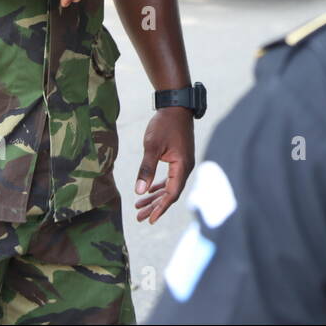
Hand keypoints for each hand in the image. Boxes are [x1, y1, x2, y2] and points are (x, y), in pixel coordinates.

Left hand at [134, 107, 194, 224]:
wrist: (176, 106)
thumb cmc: (164, 124)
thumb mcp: (152, 146)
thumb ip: (146, 169)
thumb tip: (139, 191)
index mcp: (182, 166)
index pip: (172, 193)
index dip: (161, 207)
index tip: (150, 219)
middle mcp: (186, 167)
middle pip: (170, 193)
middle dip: (155, 206)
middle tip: (140, 217)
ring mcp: (183, 163)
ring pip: (169, 186)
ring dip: (156, 197)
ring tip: (140, 207)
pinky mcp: (179, 158)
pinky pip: (170, 178)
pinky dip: (159, 186)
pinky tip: (150, 192)